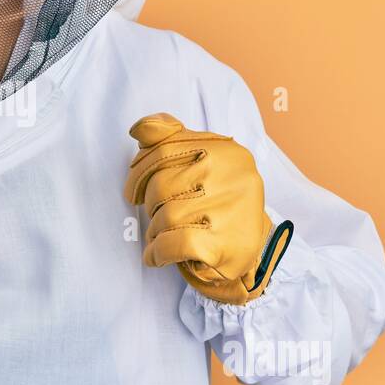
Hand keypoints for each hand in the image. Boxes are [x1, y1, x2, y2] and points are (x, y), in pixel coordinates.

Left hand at [124, 113, 292, 305]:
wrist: (251, 252)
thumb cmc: (217, 204)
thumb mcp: (202, 164)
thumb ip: (170, 140)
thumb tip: (140, 128)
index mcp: (227, 151)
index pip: (165, 149)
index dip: (139, 171)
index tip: (133, 190)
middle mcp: (233, 176)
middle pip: (162, 185)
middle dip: (151, 206)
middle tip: (158, 218)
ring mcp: (230, 210)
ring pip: (165, 216)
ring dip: (155, 231)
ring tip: (164, 237)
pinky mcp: (223, 245)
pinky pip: (171, 244)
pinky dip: (158, 252)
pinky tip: (157, 256)